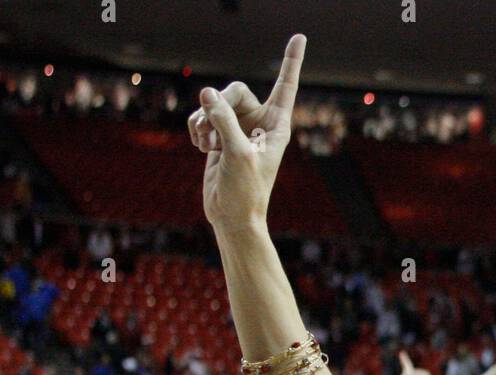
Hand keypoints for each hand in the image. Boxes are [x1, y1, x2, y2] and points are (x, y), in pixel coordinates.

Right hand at [188, 34, 305, 233]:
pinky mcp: (219, 136)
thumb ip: (223, 120)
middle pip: (235, 90)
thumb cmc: (245, 191)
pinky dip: (196, 128)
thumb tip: (207, 93)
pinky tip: (199, 146)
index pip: (286, 86)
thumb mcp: (237, 154)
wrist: (231, 216)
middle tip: (211, 127)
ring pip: (215, 103)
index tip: (299, 37)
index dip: (291, 61)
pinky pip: (202, 117)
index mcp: (277, 125)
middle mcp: (259, 123)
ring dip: (204, 120)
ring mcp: (238, 128)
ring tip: (205, 143)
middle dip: (219, 105)